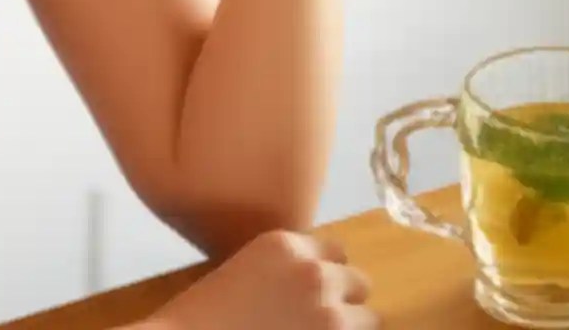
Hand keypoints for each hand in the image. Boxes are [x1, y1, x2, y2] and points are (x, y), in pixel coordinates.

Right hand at [152, 230, 378, 329]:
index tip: (313, 296)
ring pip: (369, 320)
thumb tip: (306, 291)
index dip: (327, 276)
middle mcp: (314, 273)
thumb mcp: (240, 275)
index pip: (335, 252)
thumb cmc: (198, 322)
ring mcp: (329, 314)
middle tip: (317, 324)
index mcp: (286, 246)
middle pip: (358, 282)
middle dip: (344, 302)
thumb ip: (280, 273)